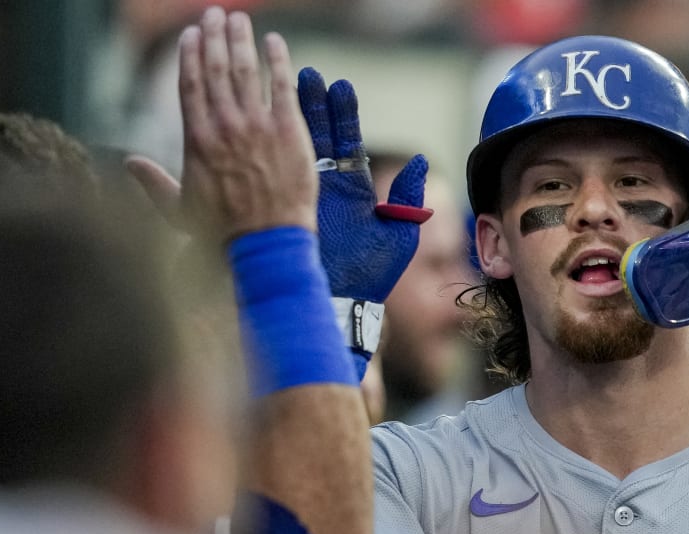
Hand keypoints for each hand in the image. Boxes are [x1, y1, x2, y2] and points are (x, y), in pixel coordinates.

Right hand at [172, 8, 316, 240]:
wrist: (266, 244)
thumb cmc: (222, 233)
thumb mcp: (178, 209)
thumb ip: (153, 182)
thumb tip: (128, 163)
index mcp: (197, 139)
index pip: (190, 84)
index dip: (190, 55)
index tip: (191, 34)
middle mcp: (224, 126)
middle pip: (217, 69)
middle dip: (214, 37)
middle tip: (216, 13)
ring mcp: (257, 126)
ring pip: (246, 70)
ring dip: (241, 40)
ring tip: (240, 19)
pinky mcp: (289, 131)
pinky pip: (282, 85)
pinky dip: (278, 60)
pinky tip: (275, 41)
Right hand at [298, 68, 430, 302]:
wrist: (342, 304)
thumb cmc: (372, 274)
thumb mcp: (398, 233)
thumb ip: (408, 197)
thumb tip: (423, 161)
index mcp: (354, 188)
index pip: (348, 142)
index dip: (343, 114)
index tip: (340, 86)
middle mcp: (328, 187)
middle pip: (319, 136)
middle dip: (312, 106)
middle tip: (306, 74)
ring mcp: (306, 196)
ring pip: (297, 150)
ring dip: (291, 119)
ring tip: (284, 87)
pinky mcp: (289, 209)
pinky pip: (280, 176)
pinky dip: (275, 151)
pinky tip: (265, 125)